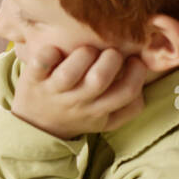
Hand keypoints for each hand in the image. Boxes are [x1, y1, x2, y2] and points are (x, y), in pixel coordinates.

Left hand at [10, 46, 147, 140]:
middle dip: (110, 59)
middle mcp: (76, 103)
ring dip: (83, 54)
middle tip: (110, 52)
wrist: (35, 128)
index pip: (126, 93)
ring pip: (70, 72)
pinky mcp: (32, 80)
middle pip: (99, 79)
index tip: (134, 60)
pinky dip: (49, 53)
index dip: (136, 73)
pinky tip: (56, 50)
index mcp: (98, 113)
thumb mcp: (105, 121)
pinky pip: (40, 63)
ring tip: (87, 50)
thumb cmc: (77, 115)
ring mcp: (53, 92)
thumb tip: (146, 81)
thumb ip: (129, 107)